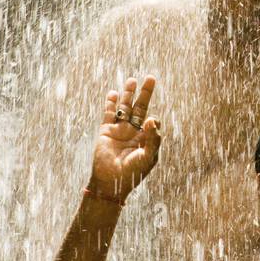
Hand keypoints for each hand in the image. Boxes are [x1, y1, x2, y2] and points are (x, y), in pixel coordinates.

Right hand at [88, 76, 160, 204]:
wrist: (110, 182)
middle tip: (151, 77)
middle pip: (140, 107)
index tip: (148, 122)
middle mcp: (133, 131)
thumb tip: (152, 119)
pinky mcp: (106, 130)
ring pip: (125, 107)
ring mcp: (119, 130)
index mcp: (145, 138)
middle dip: (145, 93)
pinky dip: (111, 103)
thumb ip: (153, 139)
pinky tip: (114, 93)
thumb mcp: (147, 157)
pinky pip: (109, 113)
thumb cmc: (132, 173)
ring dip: (128, 94)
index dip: (152, 120)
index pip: (152, 121)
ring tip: (132, 80)